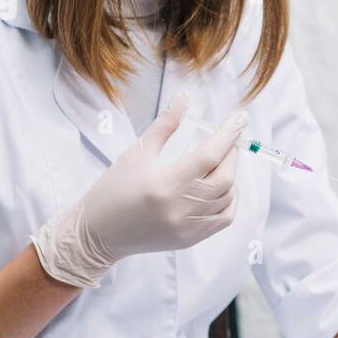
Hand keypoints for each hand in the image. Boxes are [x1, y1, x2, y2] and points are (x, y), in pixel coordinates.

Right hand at [30, 92, 246, 287]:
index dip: (228, 135)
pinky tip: (223, 188)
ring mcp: (186, 228)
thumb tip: (184, 97)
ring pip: (228, 199)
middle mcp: (178, 209)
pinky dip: (230, 200)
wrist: (97, 233)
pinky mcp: (189, 240)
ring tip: (223, 161)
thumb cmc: (114, 189)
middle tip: (229, 139)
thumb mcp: (137, 153)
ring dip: (232, 176)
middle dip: (232, 154)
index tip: (240, 119)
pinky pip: (224, 219)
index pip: (209, 157)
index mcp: (163, 184)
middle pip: (224, 179)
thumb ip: (164, 125)